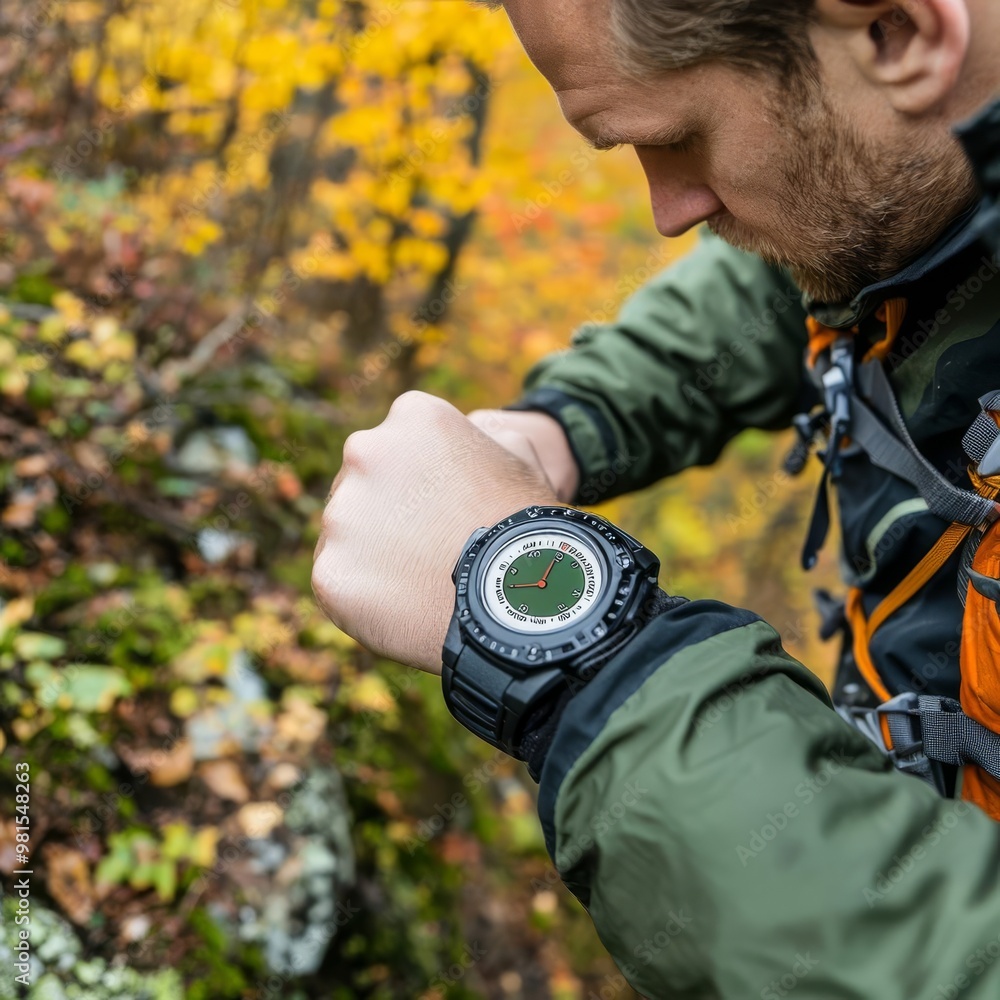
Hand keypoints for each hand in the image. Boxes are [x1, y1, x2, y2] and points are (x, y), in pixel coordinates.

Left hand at [312, 392, 558, 673]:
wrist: (519, 599)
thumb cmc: (527, 526)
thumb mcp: (520, 457)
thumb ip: (484, 438)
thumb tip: (474, 436)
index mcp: (413, 416)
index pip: (400, 444)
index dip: (423, 481)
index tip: (445, 508)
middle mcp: (366, 451)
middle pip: (363, 483)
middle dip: (388, 511)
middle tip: (429, 547)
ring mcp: (342, 513)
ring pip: (346, 533)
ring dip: (371, 552)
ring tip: (421, 582)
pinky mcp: (329, 571)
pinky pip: (339, 581)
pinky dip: (364, 596)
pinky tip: (403, 608)